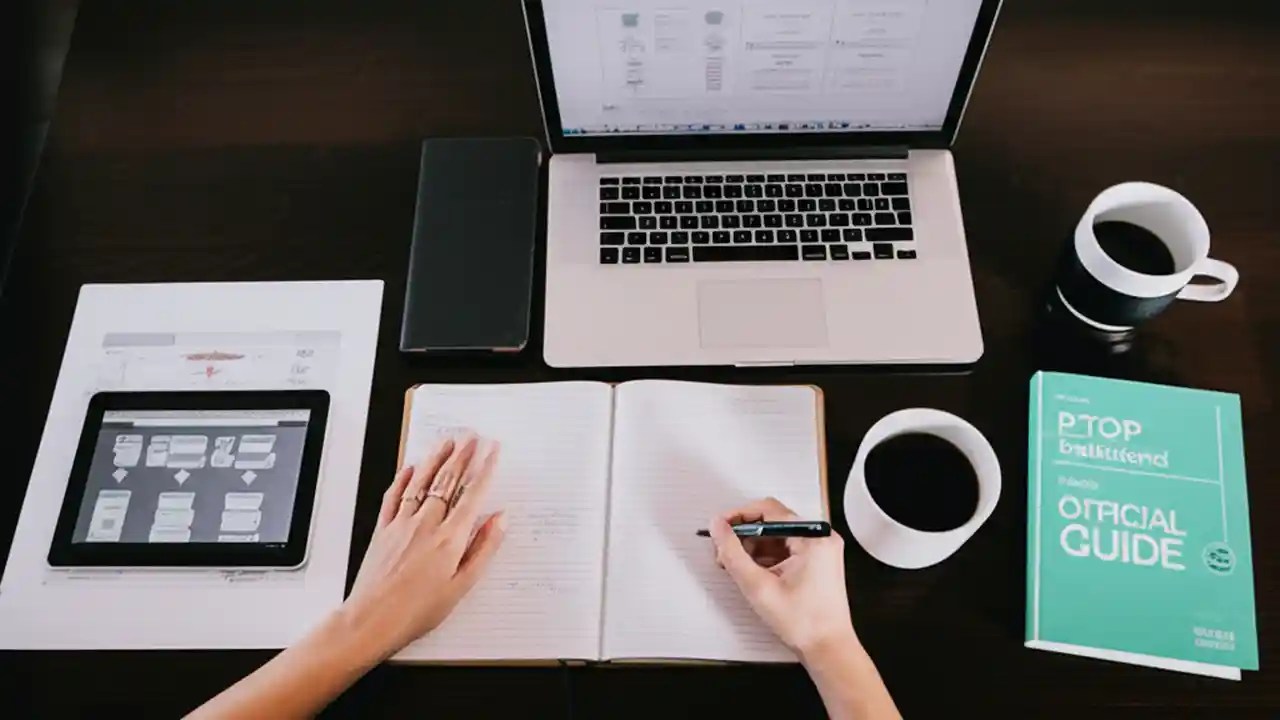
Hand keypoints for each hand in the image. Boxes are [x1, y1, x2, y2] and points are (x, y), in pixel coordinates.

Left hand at [343, 434, 506, 657]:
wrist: (372, 620)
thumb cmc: (417, 611)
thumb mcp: (461, 586)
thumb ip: (483, 549)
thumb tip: (500, 520)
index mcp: (449, 539)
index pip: (472, 495)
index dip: (485, 470)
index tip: (493, 452)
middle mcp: (426, 525)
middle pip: (448, 482)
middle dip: (463, 456)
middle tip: (473, 437)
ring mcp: (401, 524)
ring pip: (421, 482)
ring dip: (436, 459)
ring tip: (447, 443)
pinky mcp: (383, 530)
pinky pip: (394, 497)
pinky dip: (402, 480)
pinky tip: (410, 468)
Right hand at [708, 497, 856, 659]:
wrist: (828, 649)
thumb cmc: (805, 623)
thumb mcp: (758, 586)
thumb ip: (732, 553)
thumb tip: (718, 527)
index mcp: (813, 537)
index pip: (768, 510)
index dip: (739, 516)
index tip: (720, 528)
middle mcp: (821, 537)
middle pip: (772, 521)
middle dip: (744, 535)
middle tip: (724, 552)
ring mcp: (820, 549)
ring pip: (777, 536)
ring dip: (753, 547)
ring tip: (735, 566)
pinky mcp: (817, 561)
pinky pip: (785, 548)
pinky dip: (766, 557)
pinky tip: (752, 572)